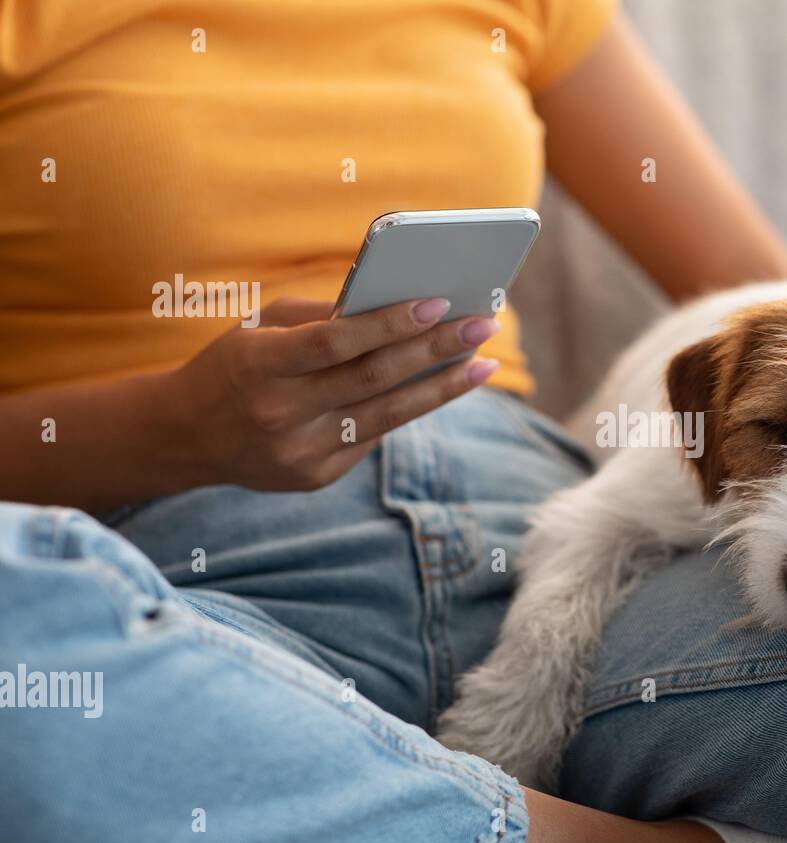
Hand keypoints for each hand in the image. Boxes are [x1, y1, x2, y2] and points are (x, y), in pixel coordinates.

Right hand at [167, 296, 498, 491]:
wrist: (184, 437)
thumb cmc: (234, 364)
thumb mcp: (260, 327)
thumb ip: (322, 316)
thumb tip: (398, 301)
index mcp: (258, 365)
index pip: (335, 343)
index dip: (389, 323)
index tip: (440, 302)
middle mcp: (279, 413)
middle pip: (372, 379)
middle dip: (435, 350)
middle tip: (483, 326)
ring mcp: (298, 452)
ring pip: (386, 416)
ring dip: (442, 388)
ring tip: (482, 364)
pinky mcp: (314, 478)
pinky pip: (371, 437)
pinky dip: (407, 409)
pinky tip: (440, 387)